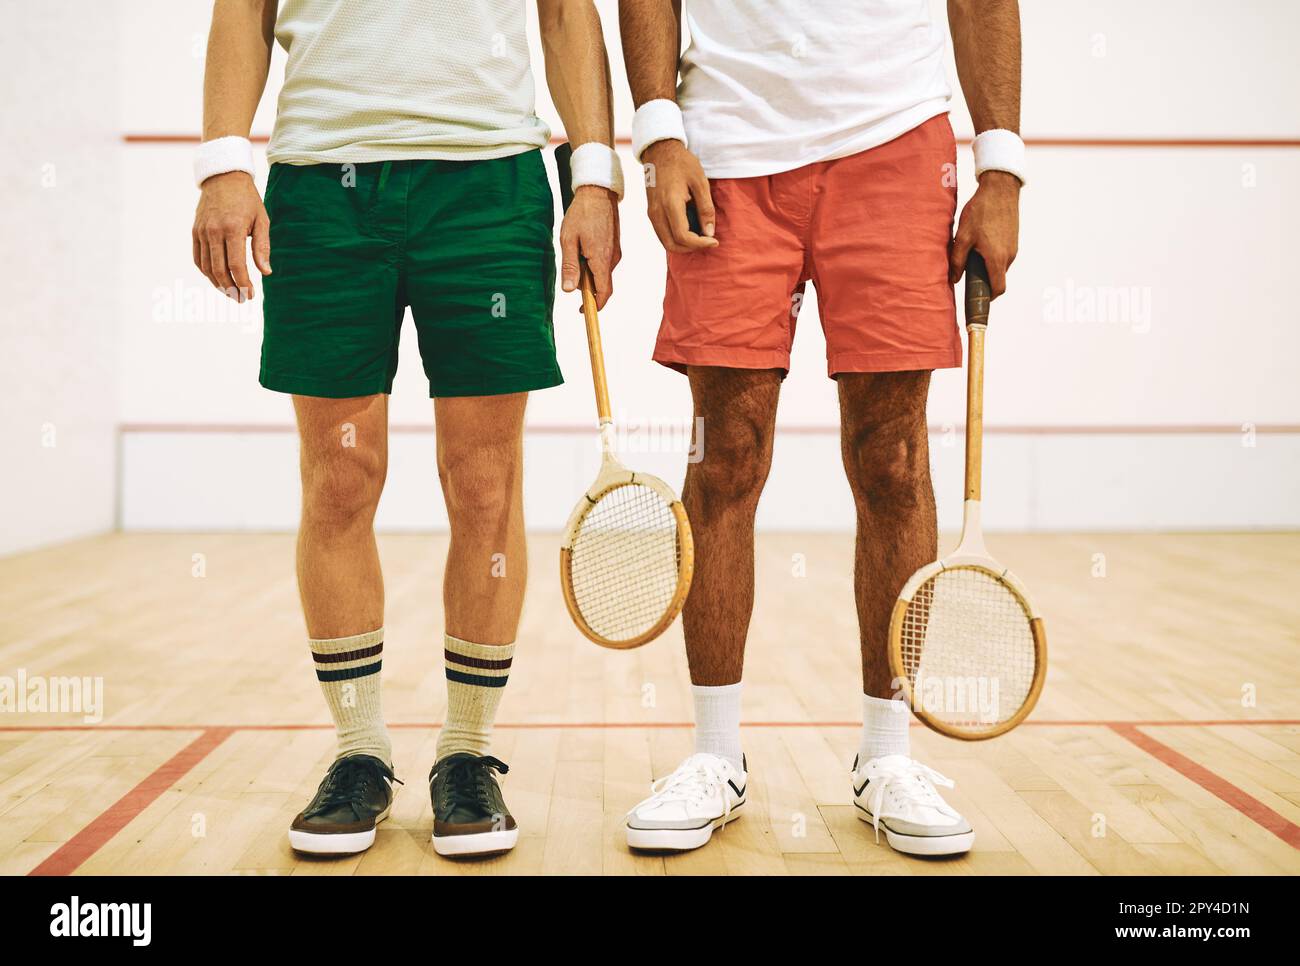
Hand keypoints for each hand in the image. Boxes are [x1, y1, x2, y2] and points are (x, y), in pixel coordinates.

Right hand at [192, 171, 270, 300]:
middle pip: (219, 270)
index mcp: (233, 229)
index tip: (251, 294)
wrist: (223, 177)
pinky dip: (206, 272)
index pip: (236, 265)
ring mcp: (201, 232)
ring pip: (206, 267)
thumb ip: (262, 247)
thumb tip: (266, 272)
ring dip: (218, 283)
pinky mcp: (195, 231)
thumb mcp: (261, 220)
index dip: (243, 283)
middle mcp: (214, 231)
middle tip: (241, 299)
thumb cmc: (247, 200)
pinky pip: (198, 258)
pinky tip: (217, 279)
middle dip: (231, 288)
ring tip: (231, 292)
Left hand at [560, 184, 620, 309]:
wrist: (598, 192)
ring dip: (590, 273)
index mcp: (602, 259)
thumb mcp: (569, 240)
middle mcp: (613, 259)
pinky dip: (594, 263)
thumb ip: (570, 266)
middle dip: (588, 286)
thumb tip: (569, 290)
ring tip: (576, 253)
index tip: (584, 310)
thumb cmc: (582, 213)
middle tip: (573, 272)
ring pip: (603, 273)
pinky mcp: (615, 247)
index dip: (596, 305)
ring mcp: (616, 252)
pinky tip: (583, 248)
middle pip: (602, 284)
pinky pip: (605, 263)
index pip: (604, 292)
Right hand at [641, 139, 717, 253]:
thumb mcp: (700, 182)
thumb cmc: (682, 163)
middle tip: (707, 241)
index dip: (700, 244)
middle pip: (672, 245)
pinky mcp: (651, 213)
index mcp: (670, 204)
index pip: (683, 236)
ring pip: (665, 242)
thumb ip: (706, 209)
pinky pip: (662, 234)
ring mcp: (651, 213)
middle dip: (691, 248)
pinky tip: (690, 229)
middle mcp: (657, 212)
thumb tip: (709, 232)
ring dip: (683, 245)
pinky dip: (676, 238)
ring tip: (700, 236)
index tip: (714, 240)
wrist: (660, 151)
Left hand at [948, 171, 1019, 297]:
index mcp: (996, 258)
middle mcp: (1009, 256)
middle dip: (983, 281)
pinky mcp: (1014, 240)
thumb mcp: (963, 236)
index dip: (988, 298)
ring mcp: (1013, 248)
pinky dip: (992, 258)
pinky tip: (980, 245)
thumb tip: (954, 279)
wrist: (1000, 188)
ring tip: (972, 256)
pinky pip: (1003, 256)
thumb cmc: (980, 211)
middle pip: (997, 279)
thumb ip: (957, 260)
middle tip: (967, 275)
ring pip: (1000, 267)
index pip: (998, 289)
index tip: (977, 299)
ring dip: (987, 268)